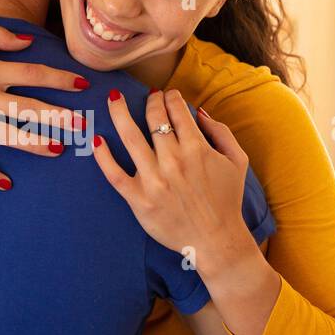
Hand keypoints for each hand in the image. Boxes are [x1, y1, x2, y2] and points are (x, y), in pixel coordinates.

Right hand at [0, 21, 89, 189]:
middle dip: (57, 116)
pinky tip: (5, 183)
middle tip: (82, 125)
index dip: (60, 80)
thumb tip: (28, 41)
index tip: (83, 85)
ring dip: (33, 143)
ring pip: (5, 135)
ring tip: (57, 150)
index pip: (32, 74)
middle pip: (26, 108)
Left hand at [92, 88, 253, 270]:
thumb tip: (199, 111)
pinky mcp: (139, 200)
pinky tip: (97, 140)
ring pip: (130, 138)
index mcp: (197, 149)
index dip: (171, 97)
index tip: (167, 94)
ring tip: (113, 99)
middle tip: (148, 96)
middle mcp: (173, 161)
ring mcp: (154, 181)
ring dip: (120, 113)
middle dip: (150, 101)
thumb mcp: (237, 161)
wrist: (216, 240)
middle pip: (154, 119)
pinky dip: (103, 156)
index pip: (177, 112)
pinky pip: (114, 174)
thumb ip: (221, 132)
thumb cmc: (227, 200)